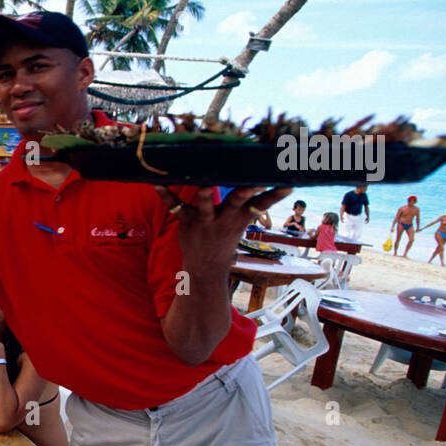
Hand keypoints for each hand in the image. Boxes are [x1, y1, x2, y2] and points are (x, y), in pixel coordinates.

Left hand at [155, 186, 291, 274]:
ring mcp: (205, 220)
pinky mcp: (187, 220)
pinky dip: (166, 195)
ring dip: (205, 197)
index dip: (275, 195)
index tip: (288, 185)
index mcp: (241, 216)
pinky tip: (156, 184)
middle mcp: (225, 217)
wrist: (205, 266)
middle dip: (243, 194)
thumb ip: (254, 200)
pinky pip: (175, 206)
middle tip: (249, 185)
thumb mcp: (243, 220)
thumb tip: (278, 180)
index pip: (262, 204)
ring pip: (206, 207)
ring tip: (204, 188)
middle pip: (236, 203)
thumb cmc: (226, 234)